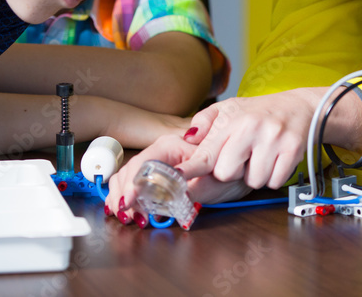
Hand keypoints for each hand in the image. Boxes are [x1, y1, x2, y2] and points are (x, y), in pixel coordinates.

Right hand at [104, 133, 252, 224]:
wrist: (239, 166)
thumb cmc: (228, 170)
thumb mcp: (215, 181)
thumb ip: (194, 188)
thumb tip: (174, 197)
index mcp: (172, 145)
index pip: (144, 163)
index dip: (134, 184)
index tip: (129, 202)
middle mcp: (161, 150)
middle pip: (131, 170)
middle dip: (125, 193)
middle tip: (127, 214)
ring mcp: (157, 161)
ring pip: (128, 175)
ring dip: (123, 196)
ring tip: (128, 216)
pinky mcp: (157, 173)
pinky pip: (132, 182)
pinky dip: (125, 196)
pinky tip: (127, 210)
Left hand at [178, 93, 318, 188]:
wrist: (300, 106)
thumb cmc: (260, 111)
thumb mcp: (229, 107)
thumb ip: (204, 122)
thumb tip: (188, 138)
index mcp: (233, 120)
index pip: (207, 153)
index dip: (191, 169)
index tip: (178, 177)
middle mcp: (252, 128)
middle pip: (226, 174)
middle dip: (233, 171)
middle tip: (244, 155)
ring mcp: (274, 139)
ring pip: (253, 181)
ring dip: (256, 174)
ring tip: (262, 155)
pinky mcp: (293, 150)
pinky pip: (274, 182)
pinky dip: (274, 177)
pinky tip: (275, 159)